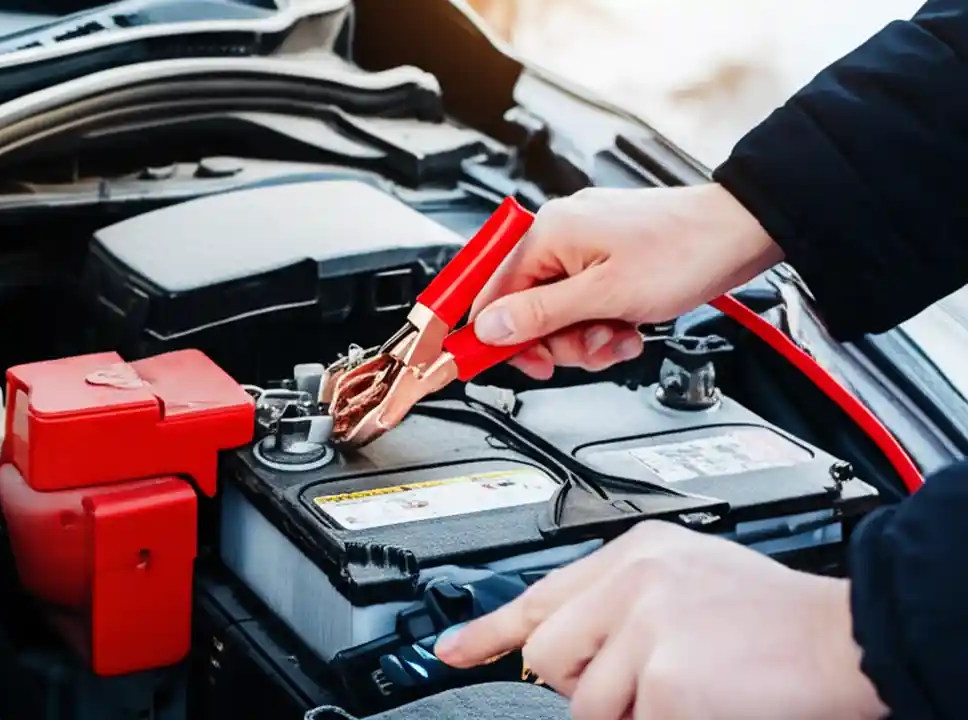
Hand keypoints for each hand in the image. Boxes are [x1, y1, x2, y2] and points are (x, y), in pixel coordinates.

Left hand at [434, 521, 887, 719]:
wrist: (846, 637)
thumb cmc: (776, 619)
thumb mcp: (687, 581)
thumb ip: (622, 604)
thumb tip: (564, 646)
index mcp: (634, 552)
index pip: (538, 594)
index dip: (486, 629)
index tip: (450, 651)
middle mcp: (631, 581)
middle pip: (547, 655)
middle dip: (580, 684)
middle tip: (642, 682)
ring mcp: (645, 628)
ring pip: (586, 704)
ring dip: (630, 711)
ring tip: (690, 686)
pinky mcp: (666, 679)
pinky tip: (705, 703)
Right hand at [471, 184, 782, 378]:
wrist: (741, 232)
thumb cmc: (685, 251)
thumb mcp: (605, 297)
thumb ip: (540, 315)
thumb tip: (488, 328)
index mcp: (547, 234)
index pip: (490, 293)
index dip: (490, 336)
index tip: (487, 365)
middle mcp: (558, 232)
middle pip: (525, 308)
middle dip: (556, 340)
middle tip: (585, 350)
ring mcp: (583, 243)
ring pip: (557, 311)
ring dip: (585, 336)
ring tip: (618, 336)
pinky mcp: (606, 254)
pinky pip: (583, 299)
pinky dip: (602, 321)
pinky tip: (627, 325)